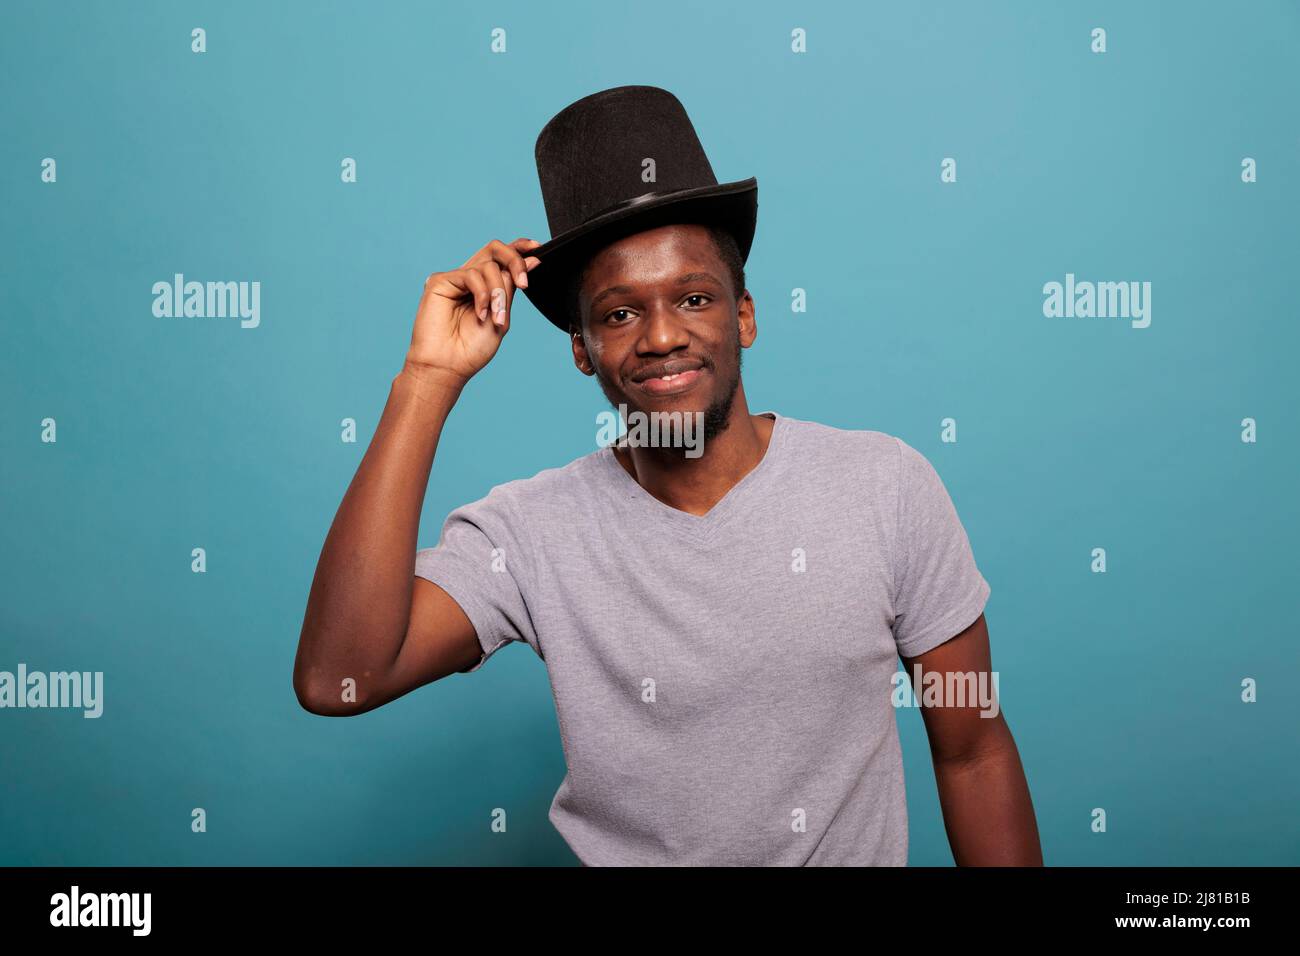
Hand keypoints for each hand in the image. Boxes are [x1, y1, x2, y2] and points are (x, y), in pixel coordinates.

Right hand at [404, 237, 542, 385]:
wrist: (448, 366)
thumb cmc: (472, 348)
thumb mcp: (503, 316)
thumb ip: (512, 287)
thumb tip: (532, 261)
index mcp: (486, 287)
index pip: (503, 258)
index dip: (520, 248)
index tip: (537, 248)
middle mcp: (470, 279)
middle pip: (495, 249)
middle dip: (515, 261)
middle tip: (524, 284)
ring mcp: (455, 279)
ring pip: (488, 265)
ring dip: (499, 292)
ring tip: (497, 317)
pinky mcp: (440, 281)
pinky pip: (471, 275)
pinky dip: (483, 295)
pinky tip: (481, 314)